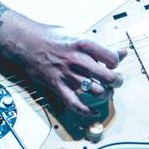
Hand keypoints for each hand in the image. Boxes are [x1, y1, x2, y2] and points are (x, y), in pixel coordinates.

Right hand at [9, 21, 126, 115]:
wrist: (26, 42)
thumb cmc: (51, 37)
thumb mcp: (78, 35)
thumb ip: (100, 47)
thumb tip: (122, 53)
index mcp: (83, 44)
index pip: (111, 58)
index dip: (116, 63)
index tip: (113, 64)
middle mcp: (77, 60)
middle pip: (107, 77)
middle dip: (116, 81)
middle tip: (116, 81)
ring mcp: (67, 75)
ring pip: (95, 91)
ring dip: (105, 94)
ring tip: (106, 92)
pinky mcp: (57, 86)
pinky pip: (75, 104)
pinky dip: (87, 111)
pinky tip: (94, 112)